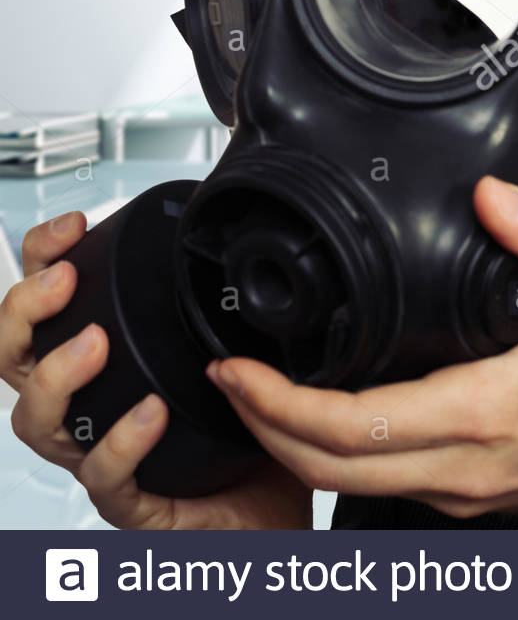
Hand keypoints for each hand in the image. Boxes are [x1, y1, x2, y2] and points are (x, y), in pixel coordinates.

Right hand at [1, 212, 311, 528]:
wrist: (270, 512)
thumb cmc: (242, 436)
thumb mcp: (233, 355)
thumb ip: (223, 309)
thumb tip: (236, 251)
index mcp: (105, 368)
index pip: (46, 310)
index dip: (41, 262)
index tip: (72, 227)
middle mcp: (89, 412)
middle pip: (14, 361)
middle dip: (22, 313)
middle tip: (61, 279)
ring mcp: (99, 458)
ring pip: (38, 422)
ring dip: (58, 376)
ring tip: (93, 343)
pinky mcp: (130, 504)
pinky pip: (105, 477)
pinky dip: (123, 442)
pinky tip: (148, 412)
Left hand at [209, 176, 517, 527]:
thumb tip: (491, 195)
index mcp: (483, 410)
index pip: (351, 426)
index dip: (277, 401)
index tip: (239, 368)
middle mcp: (460, 464)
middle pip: (325, 467)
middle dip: (261, 425)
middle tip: (230, 379)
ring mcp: (459, 490)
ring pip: (345, 485)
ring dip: (291, 444)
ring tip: (261, 397)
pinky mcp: (465, 496)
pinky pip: (378, 486)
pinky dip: (335, 456)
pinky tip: (328, 418)